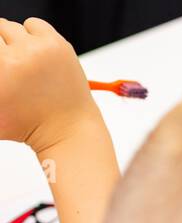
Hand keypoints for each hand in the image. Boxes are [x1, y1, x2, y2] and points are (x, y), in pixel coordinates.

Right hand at [0, 18, 95, 154]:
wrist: (66, 131)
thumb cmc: (28, 125)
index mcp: (1, 70)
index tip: (3, 63)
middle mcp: (19, 57)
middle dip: (0, 47)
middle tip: (9, 64)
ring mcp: (40, 50)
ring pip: (12, 27)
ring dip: (14, 41)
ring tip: (23, 62)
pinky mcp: (58, 46)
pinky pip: (34, 24)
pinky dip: (32, 35)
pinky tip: (36, 54)